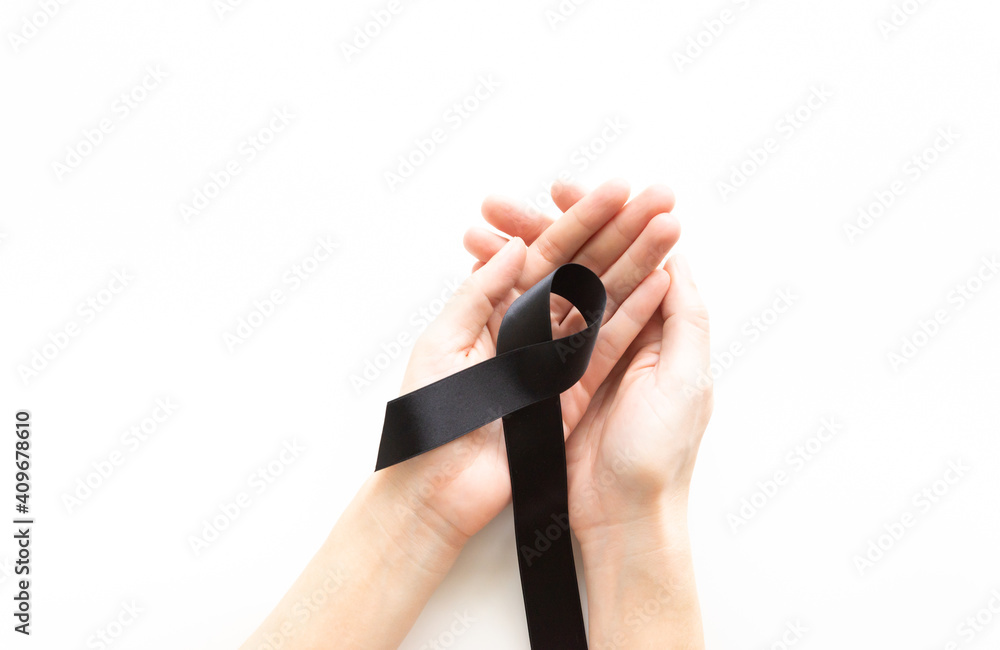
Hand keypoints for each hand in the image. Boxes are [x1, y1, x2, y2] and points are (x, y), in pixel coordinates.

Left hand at [382, 179, 680, 551]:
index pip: (545, 253)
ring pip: (601, 302)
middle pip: (582, 270)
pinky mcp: (570, 393)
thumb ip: (479, 294)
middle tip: (657, 198)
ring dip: (636, 265)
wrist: (436, 489)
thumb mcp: (443, 344)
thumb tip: (516, 248)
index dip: (580, 219)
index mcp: (493, 309)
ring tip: (670, 229)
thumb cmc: (430, 416)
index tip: (615, 189)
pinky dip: (633, 317)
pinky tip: (661, 285)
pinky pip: (605, 348)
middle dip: (619, 232)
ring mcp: (552, 359)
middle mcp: (528, 328)